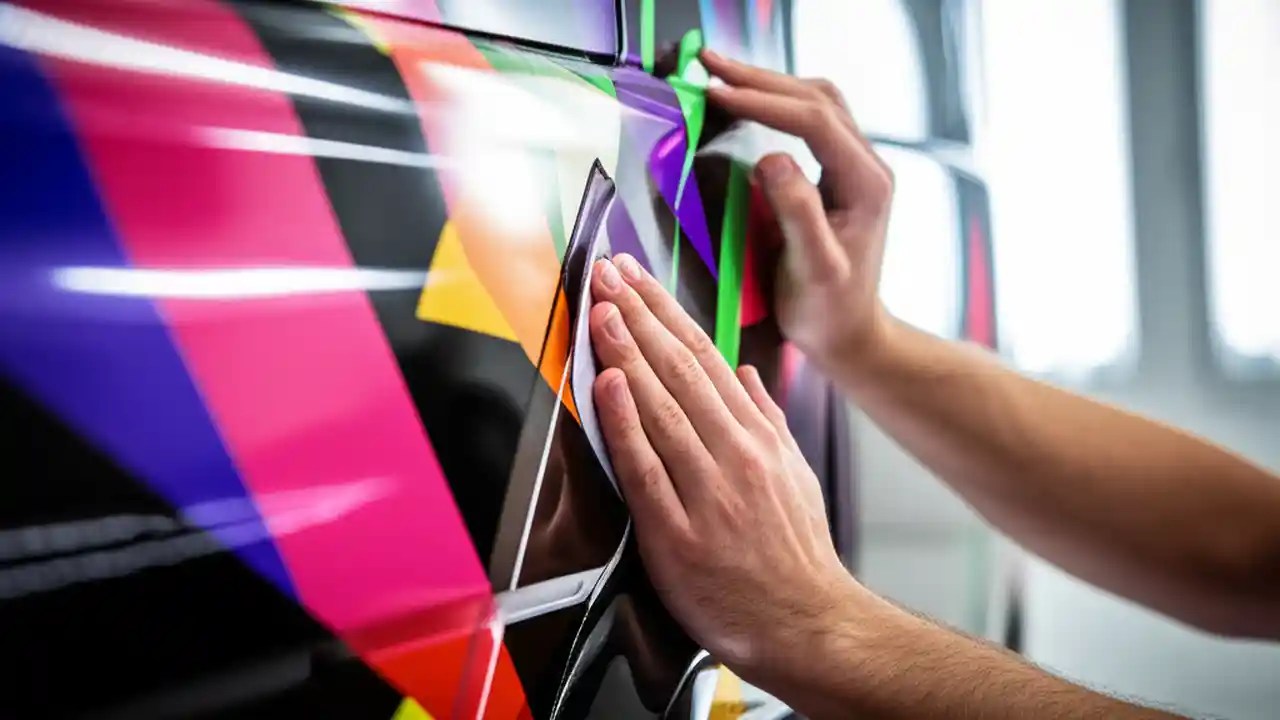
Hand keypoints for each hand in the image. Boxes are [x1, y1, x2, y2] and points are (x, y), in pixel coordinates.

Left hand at [586, 254, 865, 681]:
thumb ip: (768, 420)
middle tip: (606, 273)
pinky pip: (645, 469)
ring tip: (601, 309)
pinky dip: (625, 423)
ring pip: (662, 407)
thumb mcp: (795, 475)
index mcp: (757, 436)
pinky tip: (607, 385)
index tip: (636, 278)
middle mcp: (733, 452)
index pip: (705, 357)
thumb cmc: (796, 554)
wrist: (809, 624)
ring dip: (627, 353)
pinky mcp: (677, 533)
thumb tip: (749, 374)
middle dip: (639, 315)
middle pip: (679, 369)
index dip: (665, 312)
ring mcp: (706, 490)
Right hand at [702, 50, 896, 374]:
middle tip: (708, 65)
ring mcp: (852, 166)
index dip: (765, 102)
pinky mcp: (835, 173)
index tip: (717, 94)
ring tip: (719, 73)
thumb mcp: (814, 269)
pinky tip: (745, 99)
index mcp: (866, 183)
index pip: (814, 120)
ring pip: (814, 101)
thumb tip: (769, 159)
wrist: (849, 333)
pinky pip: (808, 120)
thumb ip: (797, 213)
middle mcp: (866, 165)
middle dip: (760, 79)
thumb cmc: (829, 310)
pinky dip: (774, 102)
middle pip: (815, 98)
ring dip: (767, 83)